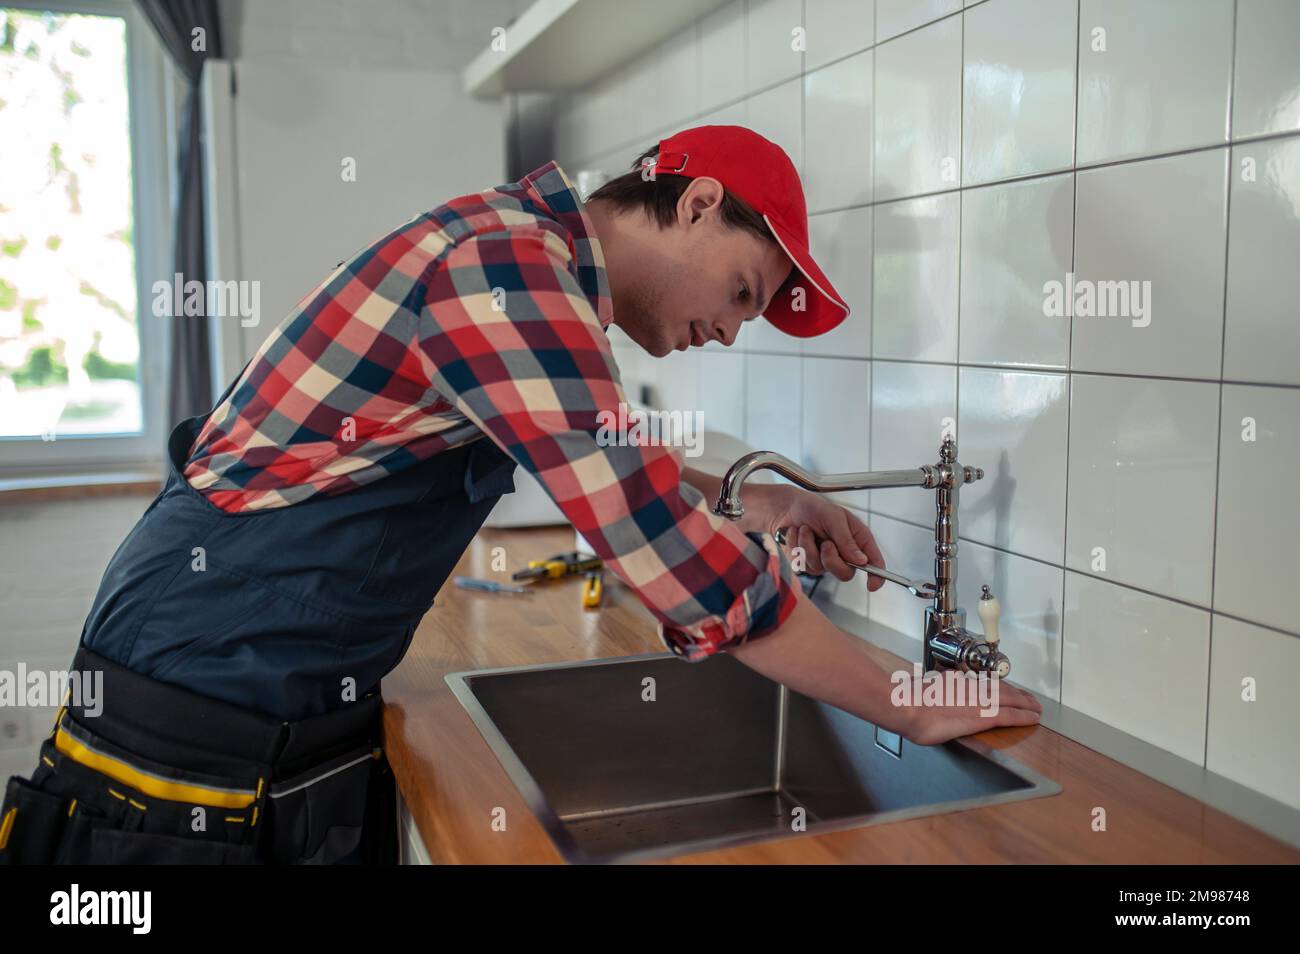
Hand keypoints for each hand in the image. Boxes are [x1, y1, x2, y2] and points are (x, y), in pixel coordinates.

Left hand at [746, 486, 886, 588]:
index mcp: (857, 540)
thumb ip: (846, 539)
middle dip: (832, 559)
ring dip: (808, 545)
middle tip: (825, 543)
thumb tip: (861, 561)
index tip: (872, 585)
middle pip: (845, 573)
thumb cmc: (814, 508)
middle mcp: (843, 553)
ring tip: (805, 529)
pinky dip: (796, 545)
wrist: (787, 508)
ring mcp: (824, 561)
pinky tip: (796, 533)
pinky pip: (802, 564)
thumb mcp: (833, 517)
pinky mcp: (806, 563)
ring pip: (819, 568)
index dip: (876, 575)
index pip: (873, 562)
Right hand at [902, 677, 1043, 744]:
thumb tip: (924, 686)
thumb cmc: (906, 700)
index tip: (1003, 690)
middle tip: (1029, 698)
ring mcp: (978, 700)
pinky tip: (1033, 719)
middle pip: (1000, 688)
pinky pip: (1010, 715)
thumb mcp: (917, 688)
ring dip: (1025, 702)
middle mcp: (970, 687)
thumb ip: (927, 688)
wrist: (907, 707)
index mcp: (954, 681)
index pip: (981, 683)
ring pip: (1010, 699)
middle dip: (1017, 693)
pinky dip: (1024, 716)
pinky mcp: (983, 716)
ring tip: (1035, 707)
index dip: (996, 686)